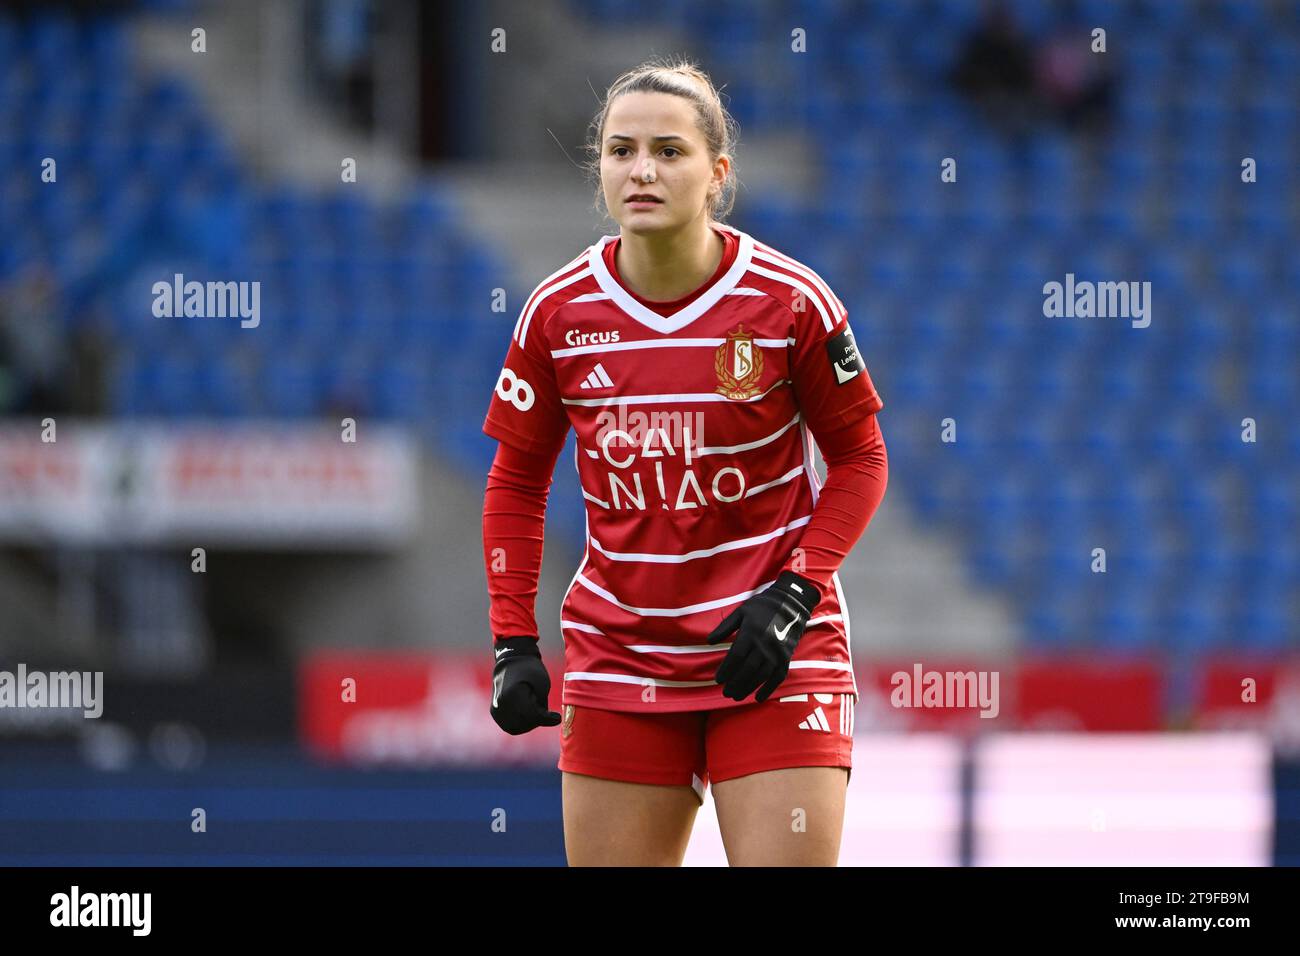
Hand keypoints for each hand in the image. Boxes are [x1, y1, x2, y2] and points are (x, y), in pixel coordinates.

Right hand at [489, 636, 561, 734]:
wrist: (511, 659)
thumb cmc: (529, 669)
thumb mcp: (542, 683)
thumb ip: (543, 705)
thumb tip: (545, 722)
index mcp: (512, 694)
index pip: (532, 715)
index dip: (547, 719)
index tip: (558, 718)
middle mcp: (500, 704)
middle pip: (525, 723)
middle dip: (537, 717)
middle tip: (540, 702)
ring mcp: (495, 709)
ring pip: (517, 728)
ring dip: (529, 722)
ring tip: (531, 704)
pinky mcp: (494, 713)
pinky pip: (510, 726)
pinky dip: (521, 722)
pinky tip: (526, 710)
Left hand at [706, 571, 819, 702]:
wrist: (790, 604)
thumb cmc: (761, 607)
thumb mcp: (741, 612)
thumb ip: (724, 627)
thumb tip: (709, 641)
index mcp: (751, 632)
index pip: (736, 656)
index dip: (726, 670)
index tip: (718, 680)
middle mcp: (764, 644)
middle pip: (748, 669)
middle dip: (735, 683)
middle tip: (725, 693)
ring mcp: (777, 652)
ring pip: (761, 675)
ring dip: (748, 688)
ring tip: (737, 696)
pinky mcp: (786, 657)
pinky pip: (778, 677)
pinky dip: (769, 689)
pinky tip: (758, 698)